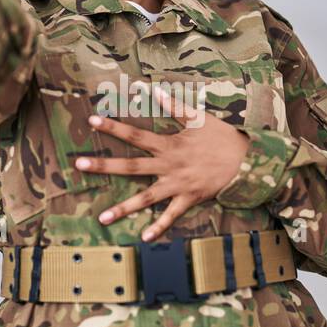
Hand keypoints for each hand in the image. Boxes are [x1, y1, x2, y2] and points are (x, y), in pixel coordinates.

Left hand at [75, 85, 249, 240]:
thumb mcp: (198, 117)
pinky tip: (145, 237)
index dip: (114, 127)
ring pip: (146, 198)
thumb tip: (154, 89)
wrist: (247, 161)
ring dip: (124, 208)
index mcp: (169, 145)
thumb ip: (174, 106)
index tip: (93, 121)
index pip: (136, 135)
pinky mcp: (189, 199)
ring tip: (102, 219)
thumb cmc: (222, 138)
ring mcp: (178, 185)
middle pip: (132, 167)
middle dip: (105, 166)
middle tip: (79, 166)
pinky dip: (160, 227)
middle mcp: (169, 166)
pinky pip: (172, 215)